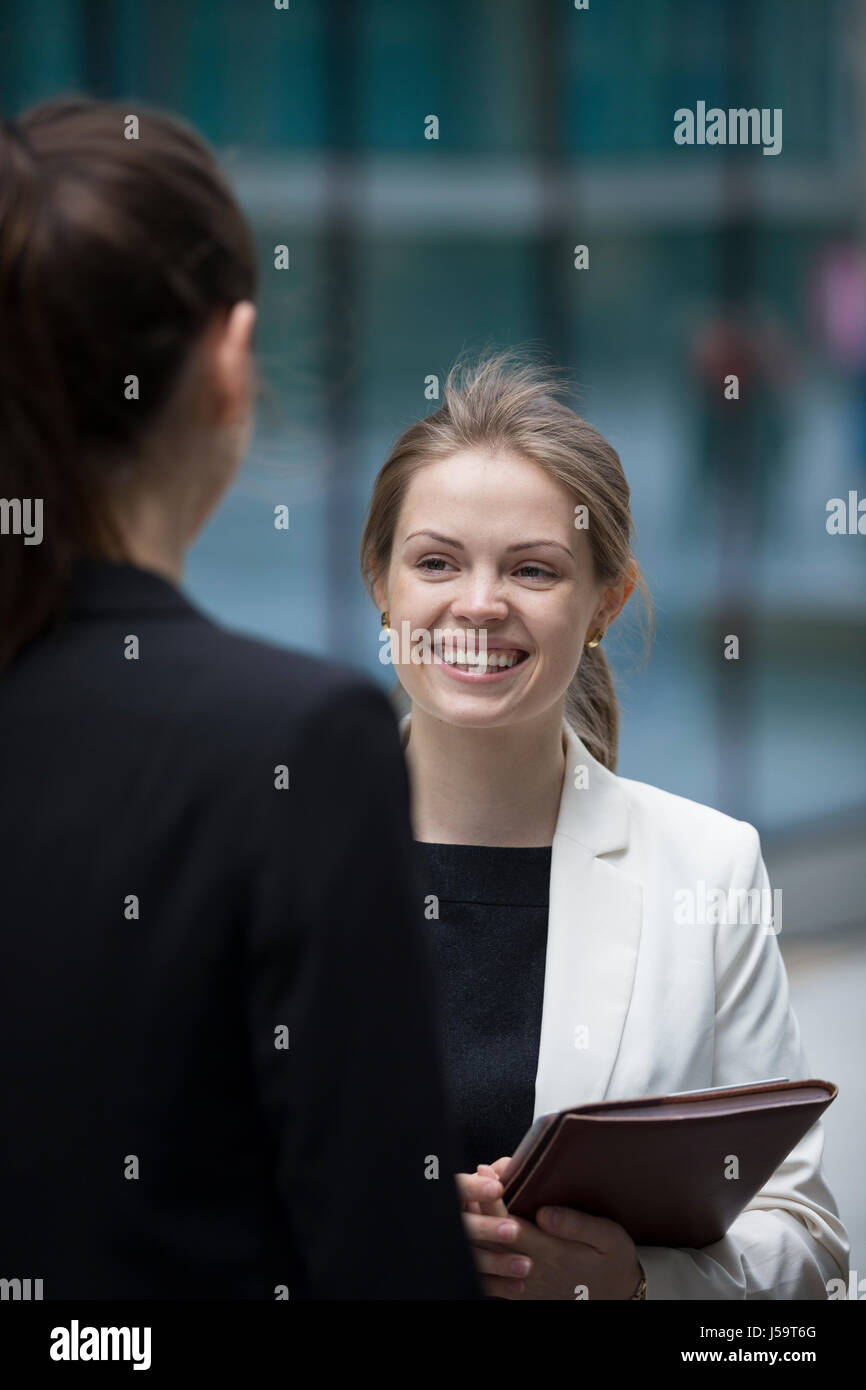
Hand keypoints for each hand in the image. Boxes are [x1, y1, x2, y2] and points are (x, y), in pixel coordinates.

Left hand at [463, 1160, 642, 1300]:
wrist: (617, 1298)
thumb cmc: (613, 1262)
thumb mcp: (609, 1238)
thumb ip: (578, 1224)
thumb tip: (545, 1212)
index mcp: (551, 1250)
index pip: (511, 1223)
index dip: (493, 1198)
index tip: (486, 1173)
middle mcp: (532, 1268)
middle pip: (492, 1238)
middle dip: (477, 1208)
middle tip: (469, 1180)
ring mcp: (524, 1283)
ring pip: (487, 1258)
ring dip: (473, 1231)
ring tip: (466, 1202)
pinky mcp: (522, 1292)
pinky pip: (491, 1278)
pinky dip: (478, 1255)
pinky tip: (474, 1237)